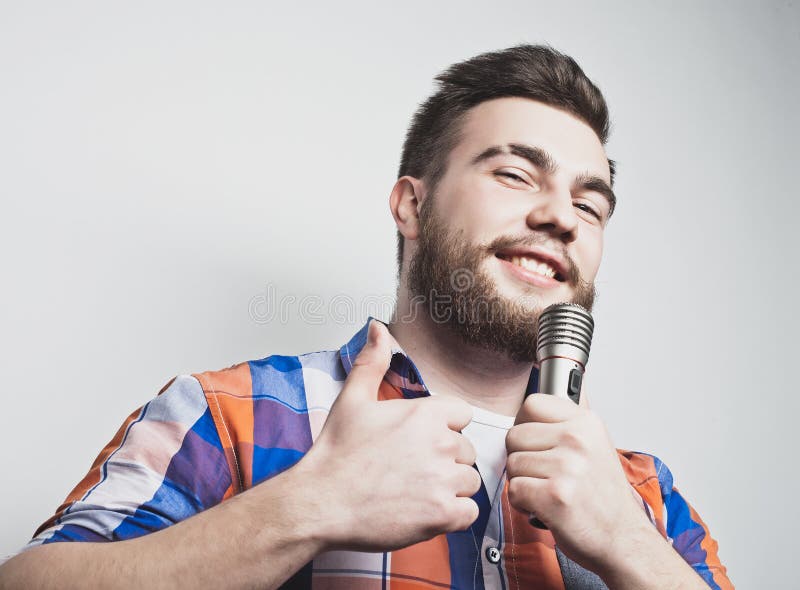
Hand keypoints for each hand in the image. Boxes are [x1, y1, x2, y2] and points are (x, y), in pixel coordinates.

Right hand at [299, 320, 480, 551]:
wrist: (321, 501)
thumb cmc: (336, 454)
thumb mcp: (352, 398)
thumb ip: (373, 361)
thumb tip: (378, 329)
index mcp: (426, 413)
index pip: (462, 415)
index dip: (443, 427)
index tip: (420, 441)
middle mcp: (441, 444)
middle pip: (466, 450)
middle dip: (445, 460)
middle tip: (411, 469)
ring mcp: (443, 480)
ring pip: (469, 481)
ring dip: (449, 488)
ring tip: (416, 491)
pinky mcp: (442, 515)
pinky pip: (469, 513)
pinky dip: (453, 515)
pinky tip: (426, 511)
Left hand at [505, 393, 651, 573]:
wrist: (623, 538)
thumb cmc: (603, 497)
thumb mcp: (595, 445)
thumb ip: (564, 424)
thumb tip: (534, 399)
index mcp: (586, 423)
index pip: (532, 404)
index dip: (524, 425)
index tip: (533, 442)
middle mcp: (578, 440)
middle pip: (514, 435)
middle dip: (520, 458)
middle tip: (542, 475)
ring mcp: (567, 467)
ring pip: (512, 464)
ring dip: (522, 483)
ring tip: (547, 492)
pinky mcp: (554, 495)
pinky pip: (514, 490)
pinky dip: (522, 503)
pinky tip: (543, 507)